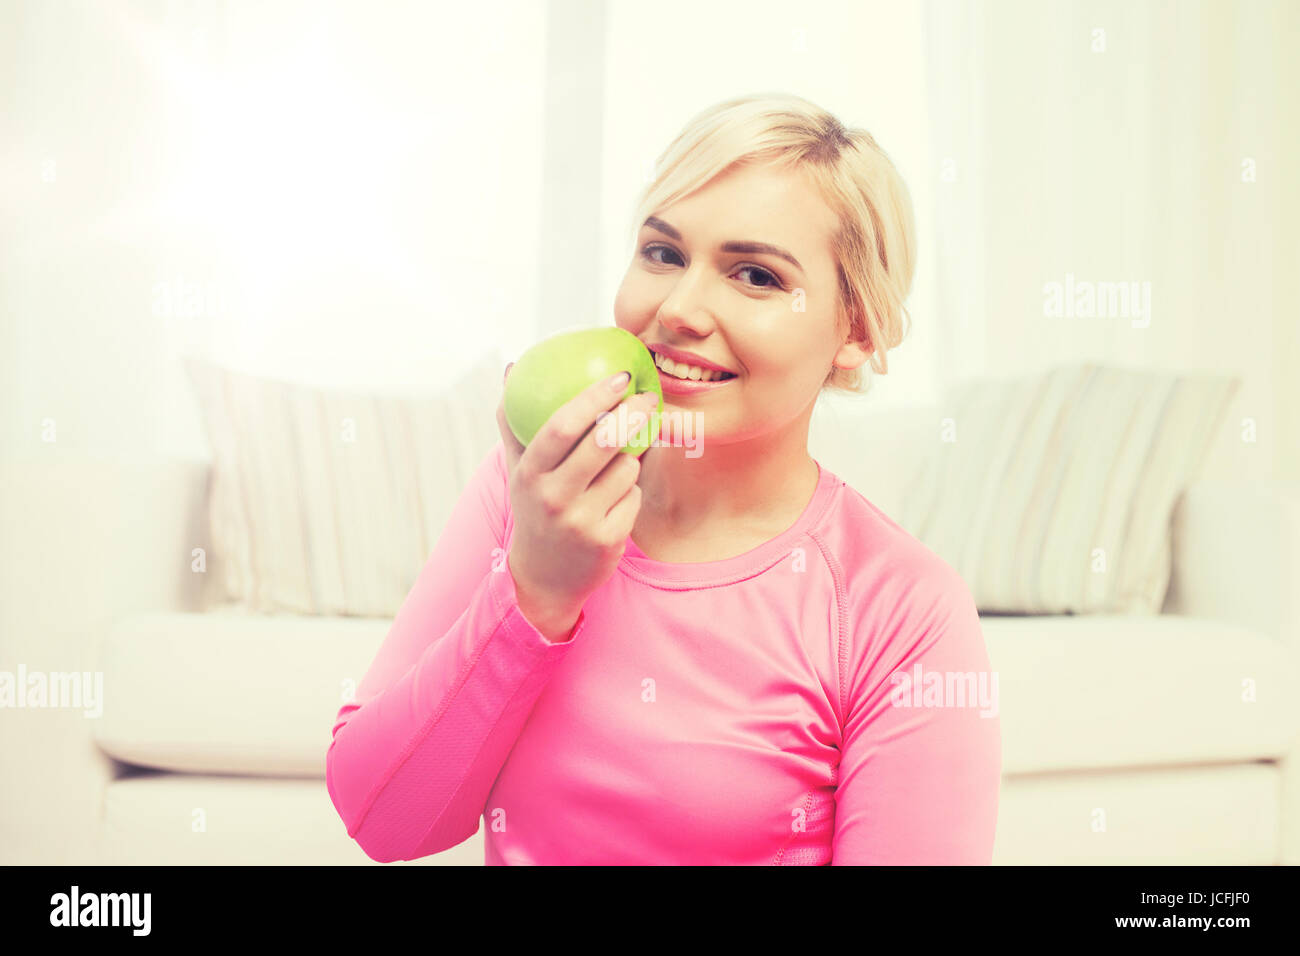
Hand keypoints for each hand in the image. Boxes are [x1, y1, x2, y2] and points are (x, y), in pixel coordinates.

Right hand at [495, 366, 656, 639]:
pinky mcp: (607, 541)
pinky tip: (613, 503)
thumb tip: (512, 369)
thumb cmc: (534, 510)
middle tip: (646, 399)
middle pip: (603, 443)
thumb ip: (514, 421)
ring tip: (612, 471)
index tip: (620, 377)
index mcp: (530, 474)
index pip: (562, 425)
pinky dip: (630, 493)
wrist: (544, 578)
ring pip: (626, 469)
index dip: (594, 397)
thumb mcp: (518, 471)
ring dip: (628, 462)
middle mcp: (554, 497)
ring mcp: (582, 521)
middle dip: (632, 415)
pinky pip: (635, 497)